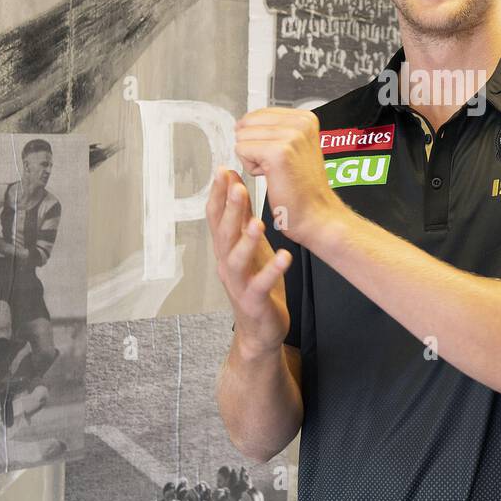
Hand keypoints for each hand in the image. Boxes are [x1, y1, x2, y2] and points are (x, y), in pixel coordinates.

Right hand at [206, 167, 291, 357]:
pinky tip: (285, 257)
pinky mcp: (254, 301)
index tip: (222, 170)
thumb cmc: (256, 284)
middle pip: (223, 234)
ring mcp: (238, 283)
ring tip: (258, 222)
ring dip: (246, 240)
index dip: (217, 194)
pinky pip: (261, 285)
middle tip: (237, 187)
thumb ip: (240, 219)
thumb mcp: (248, 247)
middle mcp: (226, 264)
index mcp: (226, 248)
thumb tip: (235, 184)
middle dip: (229, 210)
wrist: (260, 330)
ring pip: (236, 259)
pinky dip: (272, 271)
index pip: (215, 217)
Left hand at [232, 107, 342, 245]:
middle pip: (248, 123)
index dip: (259, 138)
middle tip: (276, 167)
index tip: (279, 156)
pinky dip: (251, 168)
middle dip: (254, 147)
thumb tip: (243, 122)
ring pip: (243, 137)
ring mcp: (291, 136)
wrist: (316, 215)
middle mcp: (301, 123)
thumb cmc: (303, 189)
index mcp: (305, 118)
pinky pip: (242, 150)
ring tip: (276, 173)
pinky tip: (271, 177)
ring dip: (252, 159)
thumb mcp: (295, 147)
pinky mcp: (279, 152)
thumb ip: (275, 130)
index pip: (258, 113)